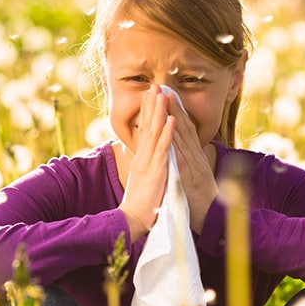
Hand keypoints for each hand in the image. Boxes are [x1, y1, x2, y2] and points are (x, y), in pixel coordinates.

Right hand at [119, 85, 175, 241]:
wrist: (133, 220)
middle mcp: (143, 156)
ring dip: (159, 112)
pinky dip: (168, 133)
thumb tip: (148, 158)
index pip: (144, 130)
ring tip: (162, 94)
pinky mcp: (156, 170)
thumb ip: (147, 167)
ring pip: (154, 132)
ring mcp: (149, 162)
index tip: (150, 96)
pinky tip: (171, 119)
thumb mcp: (144, 180)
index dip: (148, 112)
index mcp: (141, 158)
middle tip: (154, 86)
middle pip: (147, 126)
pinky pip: (163, 148)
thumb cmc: (141, 204)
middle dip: (151, 105)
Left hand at [165, 94, 218, 233]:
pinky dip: (176, 141)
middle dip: (173, 106)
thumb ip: (191, 163)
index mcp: (195, 157)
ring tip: (165, 98)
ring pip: (183, 136)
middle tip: (163, 87)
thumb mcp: (196, 177)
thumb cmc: (202, 200)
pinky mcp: (190, 176)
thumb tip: (184, 152)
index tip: (167, 95)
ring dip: (174, 116)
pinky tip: (170, 128)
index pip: (185, 129)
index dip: (176, 111)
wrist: (213, 219)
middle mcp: (195, 156)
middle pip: (183, 127)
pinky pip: (182, 156)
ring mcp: (194, 165)